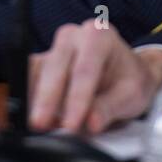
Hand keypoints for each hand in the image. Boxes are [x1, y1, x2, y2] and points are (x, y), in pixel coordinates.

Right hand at [28, 20, 161, 132]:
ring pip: (38, 73)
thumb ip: (110, 107)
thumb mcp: (132, 94)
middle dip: (48, 99)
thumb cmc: (129, 78)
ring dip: (35, 100)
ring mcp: (54, 47)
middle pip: (56, 68)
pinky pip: (29, 79)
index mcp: (98, 35)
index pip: (84, 70)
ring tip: (37, 126)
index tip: (70, 125)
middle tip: (41, 125)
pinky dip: (29, 98)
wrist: (126, 72)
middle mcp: (73, 36)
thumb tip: (90, 123)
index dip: (76, 99)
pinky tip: (29, 117)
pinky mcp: (41, 63)